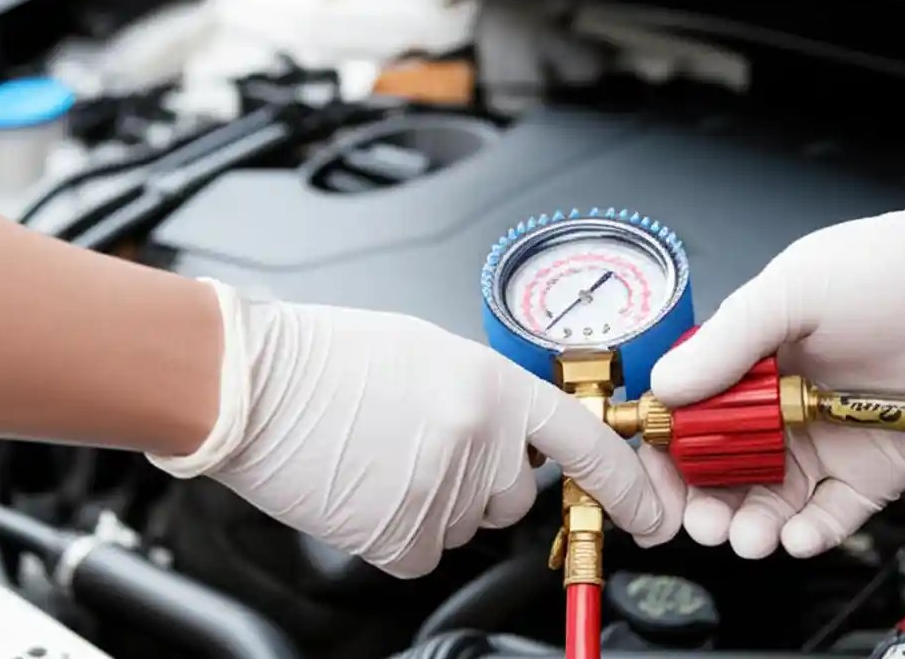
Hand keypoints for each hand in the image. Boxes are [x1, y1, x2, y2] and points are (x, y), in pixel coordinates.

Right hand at [148, 282, 679, 577]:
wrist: (253, 384)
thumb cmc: (326, 357)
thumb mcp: (428, 352)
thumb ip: (484, 395)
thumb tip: (510, 432)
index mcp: (490, 387)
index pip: (583, 443)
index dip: (624, 483)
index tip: (651, 511)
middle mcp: (477, 444)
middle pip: (512, 496)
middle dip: (479, 481)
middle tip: (420, 446)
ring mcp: (441, 496)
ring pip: (464, 523)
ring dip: (433, 502)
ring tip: (380, 457)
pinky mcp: (400, 539)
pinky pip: (423, 552)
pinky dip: (398, 530)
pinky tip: (365, 488)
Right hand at [648, 124, 904, 559]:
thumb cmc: (887, 270)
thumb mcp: (787, 291)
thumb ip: (725, 343)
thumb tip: (665, 386)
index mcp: (750, 362)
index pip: (691, 415)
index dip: (668, 447)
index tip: (653, 470)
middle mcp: (780, 407)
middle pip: (723, 469)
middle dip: (702, 501)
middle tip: (697, 519)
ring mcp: (823, 443)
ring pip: (769, 501)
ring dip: (747, 525)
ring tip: (743, 534)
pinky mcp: (871, 474)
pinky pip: (831, 517)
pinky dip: (807, 535)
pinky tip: (792, 535)